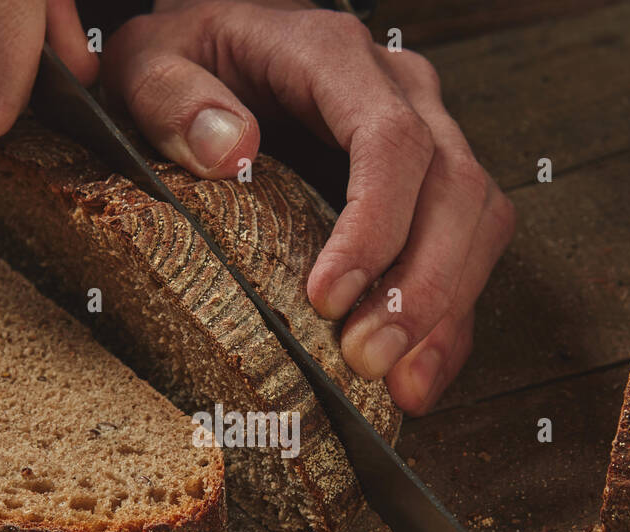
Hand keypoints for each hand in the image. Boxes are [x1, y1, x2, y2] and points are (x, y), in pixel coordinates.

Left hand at [104, 0, 514, 414]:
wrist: (216, 49)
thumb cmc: (187, 60)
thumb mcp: (150, 64)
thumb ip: (174, 98)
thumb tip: (231, 150)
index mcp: (336, 56)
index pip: (391, 140)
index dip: (374, 225)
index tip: (326, 296)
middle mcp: (402, 92)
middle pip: (455, 188)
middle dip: (421, 286)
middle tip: (367, 357)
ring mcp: (428, 139)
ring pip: (478, 223)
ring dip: (445, 311)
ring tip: (400, 383)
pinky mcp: (428, 191)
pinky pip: (467, 254)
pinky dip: (448, 323)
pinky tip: (417, 378)